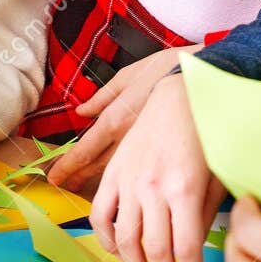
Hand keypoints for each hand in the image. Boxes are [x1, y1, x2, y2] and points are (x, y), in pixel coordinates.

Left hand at [49, 45, 198, 189]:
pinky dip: (129, 184)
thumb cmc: (168, 70)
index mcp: (116, 119)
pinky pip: (142, 176)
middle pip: (97, 167)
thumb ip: (103, 96)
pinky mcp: (168, 159)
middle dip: (79, 179)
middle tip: (64, 187)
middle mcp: (128, 141)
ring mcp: (149, 152)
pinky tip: (125, 192)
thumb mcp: (129, 75)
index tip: (53, 177)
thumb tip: (81, 111)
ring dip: (100, 185)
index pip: (84, 150)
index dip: (67, 166)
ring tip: (84, 190)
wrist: (207, 76)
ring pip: (119, 176)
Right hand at [89, 72, 225, 261]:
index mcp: (183, 190)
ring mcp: (128, 180)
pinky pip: (101, 213)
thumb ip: (204, 216)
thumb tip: (195, 253)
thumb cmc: (207, 135)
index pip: (184, 250)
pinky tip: (119, 252)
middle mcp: (153, 188)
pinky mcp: (114, 172)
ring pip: (126, 239)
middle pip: (154, 251)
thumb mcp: (216, 177)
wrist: (180, 94)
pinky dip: (106, 238)